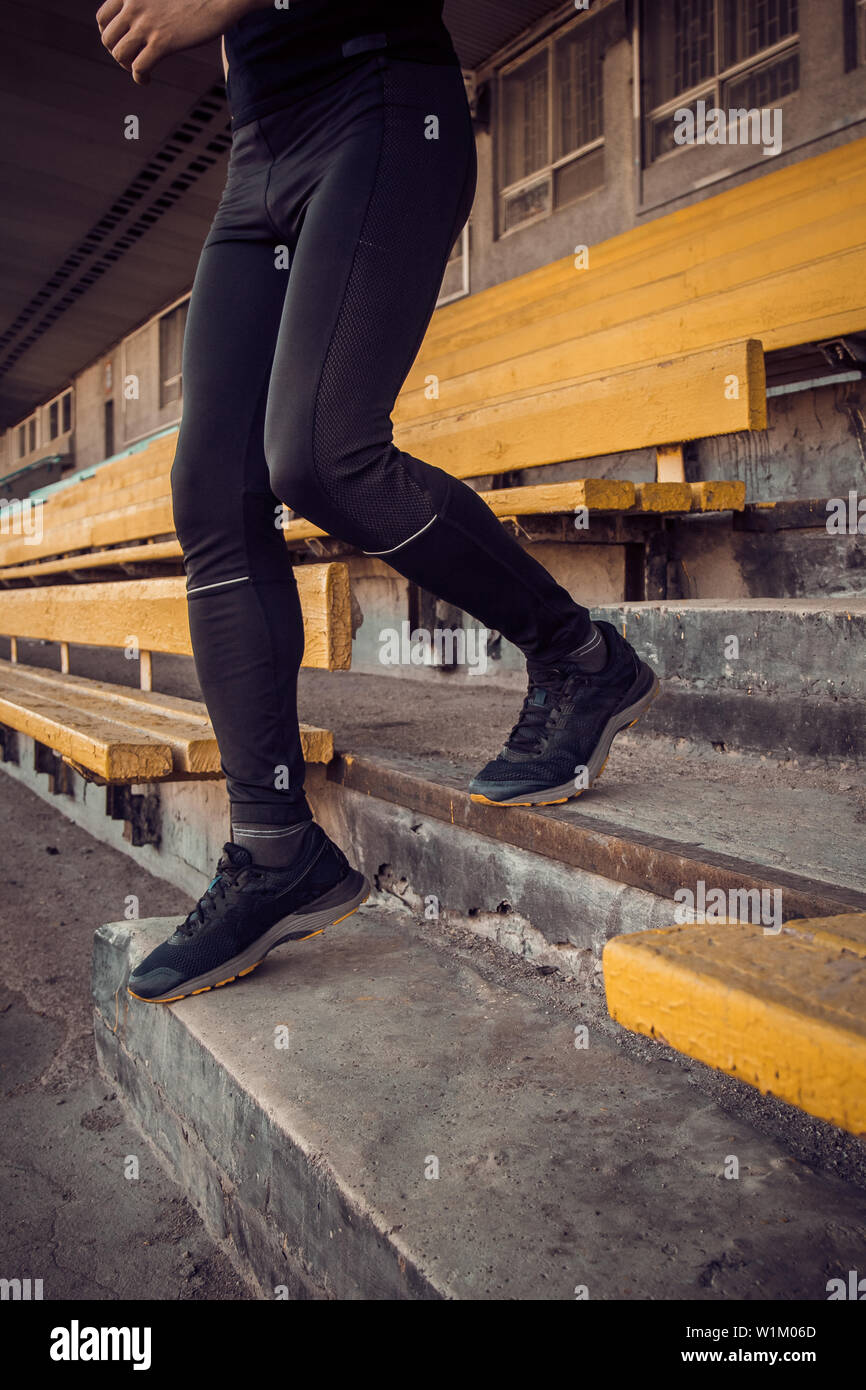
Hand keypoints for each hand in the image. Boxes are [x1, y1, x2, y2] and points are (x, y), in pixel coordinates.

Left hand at [96, 0, 237, 84]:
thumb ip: (146, 3)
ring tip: (139, 70)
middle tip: (132, 60)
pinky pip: (138, 67)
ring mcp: (147, 25)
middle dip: (117, 54)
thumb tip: (143, 20)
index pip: (103, 18)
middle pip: (108, 39)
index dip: (109, 36)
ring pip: (119, 54)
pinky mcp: (162, 42)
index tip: (121, 44)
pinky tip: (147, 80)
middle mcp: (133, 6)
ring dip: (127, 67)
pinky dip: (139, 78)